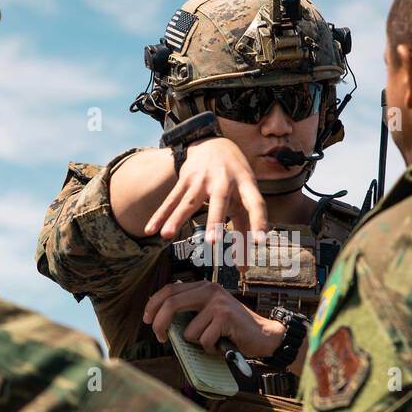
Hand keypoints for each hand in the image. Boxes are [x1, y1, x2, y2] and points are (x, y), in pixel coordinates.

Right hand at [144, 138, 267, 243]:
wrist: (215, 143)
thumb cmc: (235, 179)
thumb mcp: (246, 196)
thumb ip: (246, 229)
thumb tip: (244, 269)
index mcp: (245, 184)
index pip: (255, 204)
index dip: (259, 222)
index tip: (260, 243)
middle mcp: (224, 180)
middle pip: (219, 201)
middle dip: (215, 221)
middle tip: (213, 242)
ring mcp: (202, 179)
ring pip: (188, 201)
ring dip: (177, 218)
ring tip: (167, 236)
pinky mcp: (186, 179)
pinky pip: (171, 199)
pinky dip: (160, 215)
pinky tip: (151, 229)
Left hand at [144, 280, 284, 357]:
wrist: (263, 335)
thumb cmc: (232, 329)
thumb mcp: (208, 315)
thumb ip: (189, 312)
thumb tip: (159, 322)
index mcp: (202, 287)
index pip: (169, 289)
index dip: (153, 304)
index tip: (147, 319)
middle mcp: (209, 289)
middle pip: (171, 304)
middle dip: (160, 324)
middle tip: (160, 338)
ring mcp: (217, 302)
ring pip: (189, 331)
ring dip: (198, 343)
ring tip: (213, 341)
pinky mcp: (225, 316)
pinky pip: (204, 340)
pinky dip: (210, 348)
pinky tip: (222, 344)